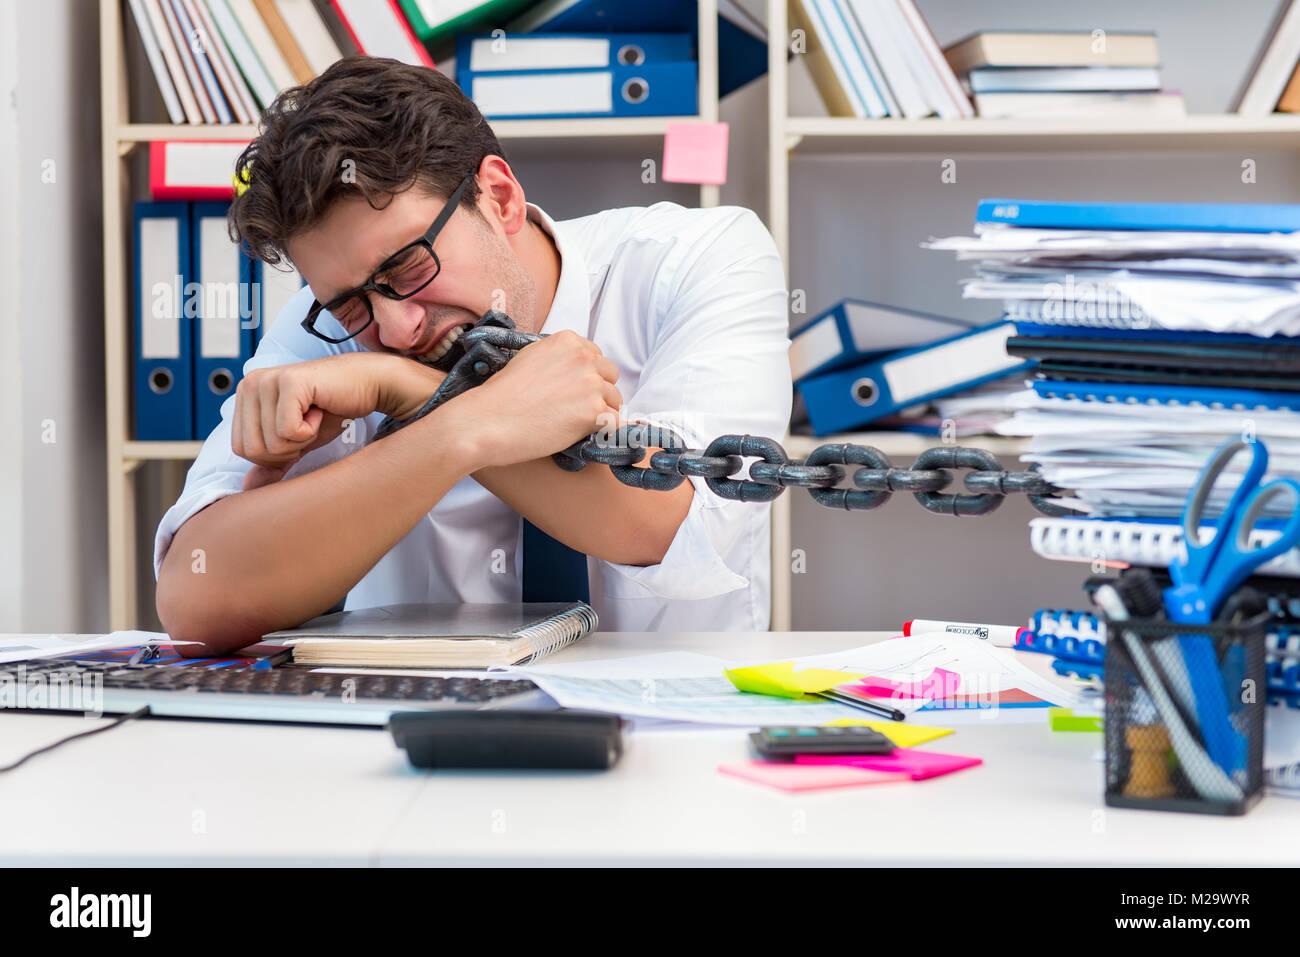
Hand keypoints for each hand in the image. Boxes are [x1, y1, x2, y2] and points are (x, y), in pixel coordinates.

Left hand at [233, 352, 444, 489]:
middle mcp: (249, 384)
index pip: (240, 448)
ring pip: (271, 442)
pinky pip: (287, 431)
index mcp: (245, 395)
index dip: (273, 455)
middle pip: (252, 449)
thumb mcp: (297, 442)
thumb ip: (272, 463)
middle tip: (307, 426)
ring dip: (301, 440)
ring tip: (314, 417)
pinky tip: (319, 411)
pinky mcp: (290, 382)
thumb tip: (248, 486)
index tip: (297, 432)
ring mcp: (267, 380)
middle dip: (287, 450)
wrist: (367, 385)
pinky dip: (310, 431)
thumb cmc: (331, 410)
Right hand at [444, 330, 622, 468]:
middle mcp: (584, 358)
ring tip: (573, 425)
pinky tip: (585, 436)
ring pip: (614, 402)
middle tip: (575, 410)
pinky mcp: (594, 414)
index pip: (596, 356)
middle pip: (610, 377)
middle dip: (597, 393)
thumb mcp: (528, 358)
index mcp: (568, 341)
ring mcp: (591, 385)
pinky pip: (616, 425)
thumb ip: (556, 359)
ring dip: (599, 414)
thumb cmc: (500, 395)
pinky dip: (604, 433)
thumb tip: (572, 371)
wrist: (487, 422)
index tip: (574, 390)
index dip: (588, 376)